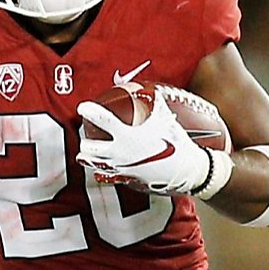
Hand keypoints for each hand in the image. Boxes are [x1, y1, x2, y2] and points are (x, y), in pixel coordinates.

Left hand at [76, 90, 209, 195]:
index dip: (90, 112)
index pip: (103, 120)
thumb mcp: (165, 118)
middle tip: (86, 134)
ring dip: (87, 156)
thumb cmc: (175, 143)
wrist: (185, 170)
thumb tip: (150, 90)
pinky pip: (106, 176)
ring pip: (93, 163)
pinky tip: (102, 168)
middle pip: (90, 147)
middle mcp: (120, 152)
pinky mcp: (125, 179)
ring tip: (85, 152)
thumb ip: (154, 102)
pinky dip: (101, 171)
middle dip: (85, 140)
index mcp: (127, 135)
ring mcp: (120, 167)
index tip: (83, 107)